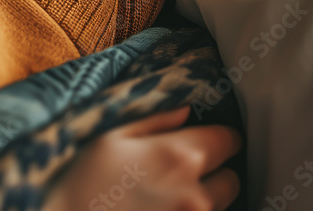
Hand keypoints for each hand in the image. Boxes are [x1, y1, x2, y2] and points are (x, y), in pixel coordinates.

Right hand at [43, 107, 241, 210]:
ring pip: (218, 206)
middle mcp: (196, 193)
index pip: (228, 140)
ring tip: (164, 197)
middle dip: (212, 173)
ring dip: (202, 199)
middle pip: (231, 178)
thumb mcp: (110, 137)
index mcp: (179, 155)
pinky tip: (158, 209)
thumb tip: (186, 111)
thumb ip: (154, 120)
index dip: (216, 137)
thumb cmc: (81, 181)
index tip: (201, 139)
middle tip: (178, 174)